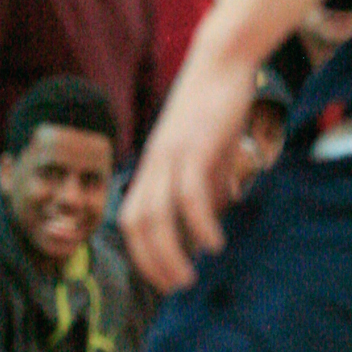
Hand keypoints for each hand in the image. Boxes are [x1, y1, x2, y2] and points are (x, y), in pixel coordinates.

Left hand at [118, 48, 257, 291]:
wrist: (221, 62)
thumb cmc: (216, 109)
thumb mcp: (209, 153)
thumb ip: (211, 183)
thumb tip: (220, 213)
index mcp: (153, 166)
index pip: (131, 218)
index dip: (142, 252)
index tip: (164, 278)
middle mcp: (153, 163)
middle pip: (134, 222)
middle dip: (150, 262)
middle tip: (176, 288)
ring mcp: (170, 155)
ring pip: (154, 213)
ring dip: (168, 252)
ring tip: (189, 278)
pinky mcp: (194, 146)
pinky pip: (189, 193)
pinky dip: (198, 224)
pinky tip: (213, 245)